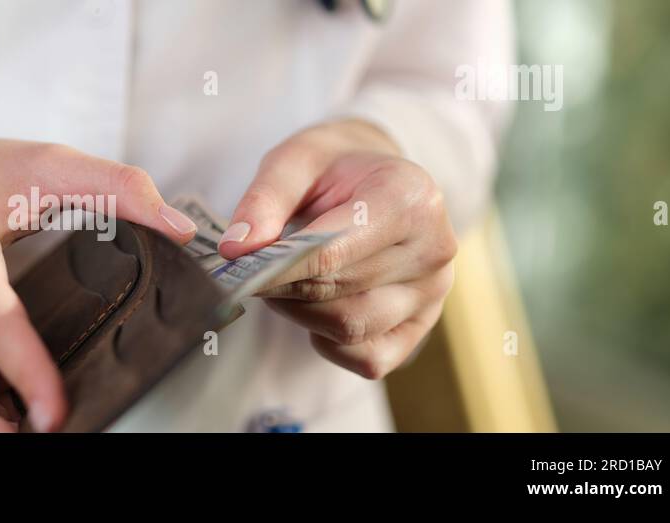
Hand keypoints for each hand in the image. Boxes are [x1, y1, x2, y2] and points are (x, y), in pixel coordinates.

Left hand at [219, 120, 457, 378]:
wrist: (373, 179)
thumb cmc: (332, 168)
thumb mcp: (294, 161)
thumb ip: (263, 201)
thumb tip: (236, 249)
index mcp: (410, 197)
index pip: (335, 251)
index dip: (280, 267)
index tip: (239, 271)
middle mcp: (433, 249)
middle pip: (339, 290)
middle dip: (285, 286)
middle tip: (252, 272)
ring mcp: (433, 294)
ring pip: (350, 327)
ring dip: (300, 312)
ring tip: (283, 282)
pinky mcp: (420, 329)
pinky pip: (367, 358)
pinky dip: (329, 341)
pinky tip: (317, 307)